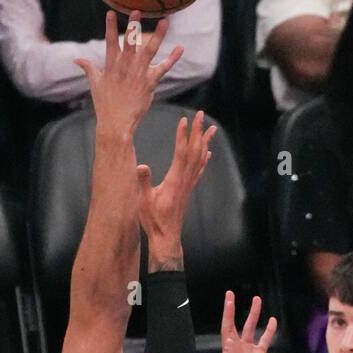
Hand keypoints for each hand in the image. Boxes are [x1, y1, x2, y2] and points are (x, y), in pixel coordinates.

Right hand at [76, 11, 182, 137]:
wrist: (116, 124)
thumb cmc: (105, 105)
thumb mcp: (95, 84)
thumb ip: (88, 68)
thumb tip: (76, 59)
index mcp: (111, 66)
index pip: (110, 42)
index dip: (110, 27)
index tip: (111, 12)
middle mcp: (125, 67)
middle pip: (130, 42)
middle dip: (133, 26)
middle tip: (138, 10)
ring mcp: (138, 74)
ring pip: (149, 50)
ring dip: (158, 35)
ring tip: (165, 21)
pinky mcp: (150, 83)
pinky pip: (163, 68)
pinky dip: (173, 58)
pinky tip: (180, 48)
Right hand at [137, 111, 215, 243]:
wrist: (166, 237)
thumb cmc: (154, 220)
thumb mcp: (144, 201)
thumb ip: (143, 183)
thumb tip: (141, 166)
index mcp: (175, 180)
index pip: (181, 153)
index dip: (183, 136)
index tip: (185, 120)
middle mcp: (185, 180)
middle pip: (194, 152)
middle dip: (198, 132)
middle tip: (201, 115)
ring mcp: (189, 185)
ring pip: (200, 159)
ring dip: (205, 142)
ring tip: (211, 128)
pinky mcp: (188, 190)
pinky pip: (199, 171)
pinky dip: (204, 159)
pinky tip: (208, 152)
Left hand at [220, 291, 275, 352]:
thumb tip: (228, 343)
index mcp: (230, 350)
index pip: (227, 327)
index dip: (228, 313)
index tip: (229, 299)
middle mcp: (238, 348)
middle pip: (236, 323)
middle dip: (235, 309)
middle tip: (232, 293)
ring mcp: (249, 351)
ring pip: (251, 328)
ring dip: (254, 314)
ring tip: (257, 299)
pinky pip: (265, 340)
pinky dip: (268, 330)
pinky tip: (272, 320)